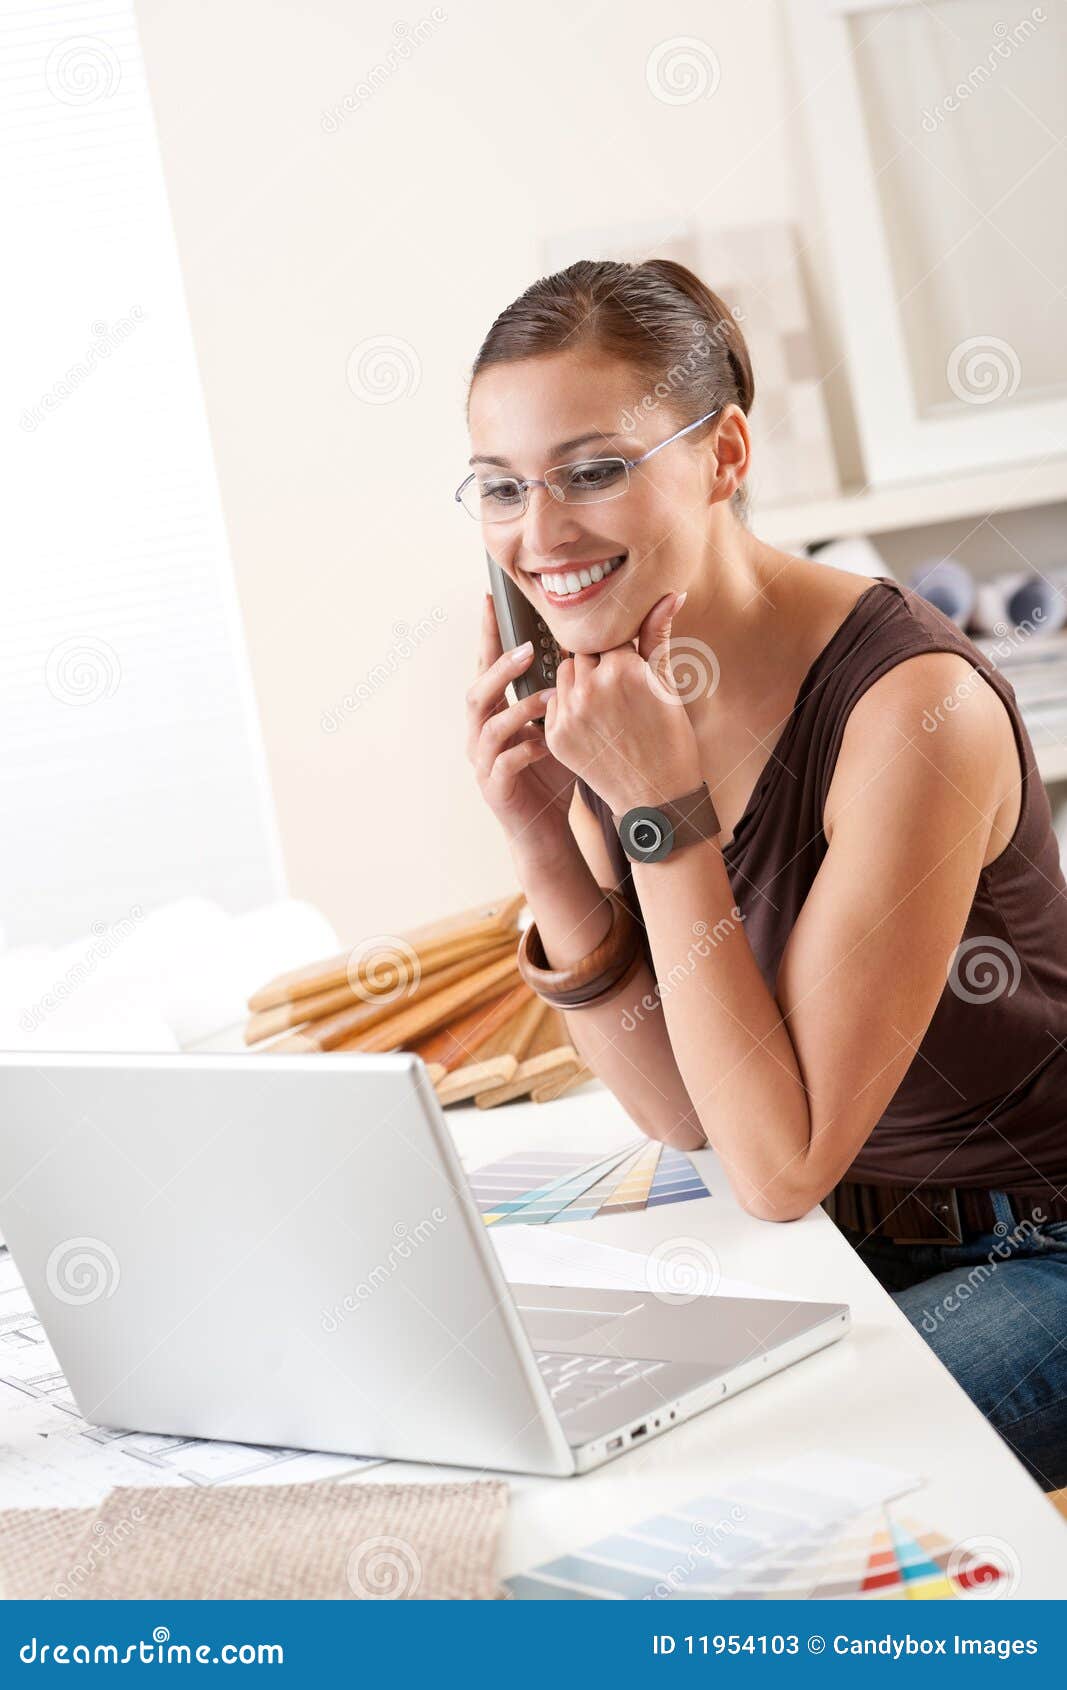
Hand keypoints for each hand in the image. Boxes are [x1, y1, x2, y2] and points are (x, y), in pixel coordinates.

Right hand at [467, 595, 576, 849]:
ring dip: (518, 707)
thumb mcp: (560, 725)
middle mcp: (480, 735)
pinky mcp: (494, 788)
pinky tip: (547, 744)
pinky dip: (525, 749)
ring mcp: (482, 762)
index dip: (486, 634)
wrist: (546, 829)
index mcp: (493, 714)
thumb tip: (584, 647)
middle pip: (476, 691)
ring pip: (488, 725)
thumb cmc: (554, 773)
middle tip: (528, 648)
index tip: (490, 600)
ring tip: (551, 697)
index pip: (486, 667)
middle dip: (500, 668)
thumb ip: (562, 692)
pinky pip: (503, 762)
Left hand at [544, 591, 703, 815]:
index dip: (620, 652)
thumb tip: (669, 594)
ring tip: (606, 709)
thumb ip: (657, 635)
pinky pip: (552, 704)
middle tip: (618, 693)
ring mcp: (569, 713)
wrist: (656, 797)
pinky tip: (592, 727)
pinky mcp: (555, 736)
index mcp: (621, 668)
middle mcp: (590, 688)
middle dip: (597, 665)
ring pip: (564, 675)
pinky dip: (567, 709)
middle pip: (581, 653)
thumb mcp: (666, 683)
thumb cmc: (670, 739)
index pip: (608, 637)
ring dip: (579, 683)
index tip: (630, 671)